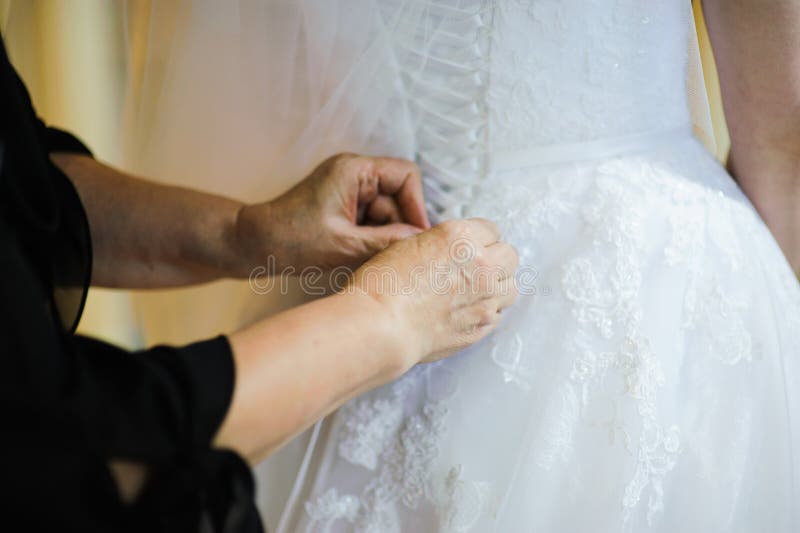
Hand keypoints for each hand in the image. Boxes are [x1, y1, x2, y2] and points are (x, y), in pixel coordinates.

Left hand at [235, 153, 429, 273]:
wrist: (254, 246)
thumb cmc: (291, 241)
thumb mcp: (346, 246)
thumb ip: (388, 241)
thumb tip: (421, 241)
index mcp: (354, 170)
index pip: (406, 175)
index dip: (416, 205)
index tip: (416, 235)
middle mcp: (354, 174)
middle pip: (398, 197)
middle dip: (397, 226)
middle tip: (393, 255)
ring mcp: (349, 191)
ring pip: (387, 213)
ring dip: (384, 237)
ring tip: (369, 259)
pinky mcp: (344, 208)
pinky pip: (372, 222)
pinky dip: (372, 240)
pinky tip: (361, 257)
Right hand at [350, 218, 518, 366]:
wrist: (380, 326)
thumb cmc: (383, 286)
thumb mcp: (408, 244)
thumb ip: (442, 244)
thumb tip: (453, 250)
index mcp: (462, 238)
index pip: (492, 229)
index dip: (479, 238)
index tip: (471, 246)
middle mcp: (481, 266)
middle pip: (510, 256)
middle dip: (495, 259)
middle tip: (477, 267)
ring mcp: (485, 299)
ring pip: (510, 287)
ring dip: (497, 286)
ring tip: (474, 291)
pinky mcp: (481, 327)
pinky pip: (497, 315)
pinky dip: (486, 312)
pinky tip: (465, 311)